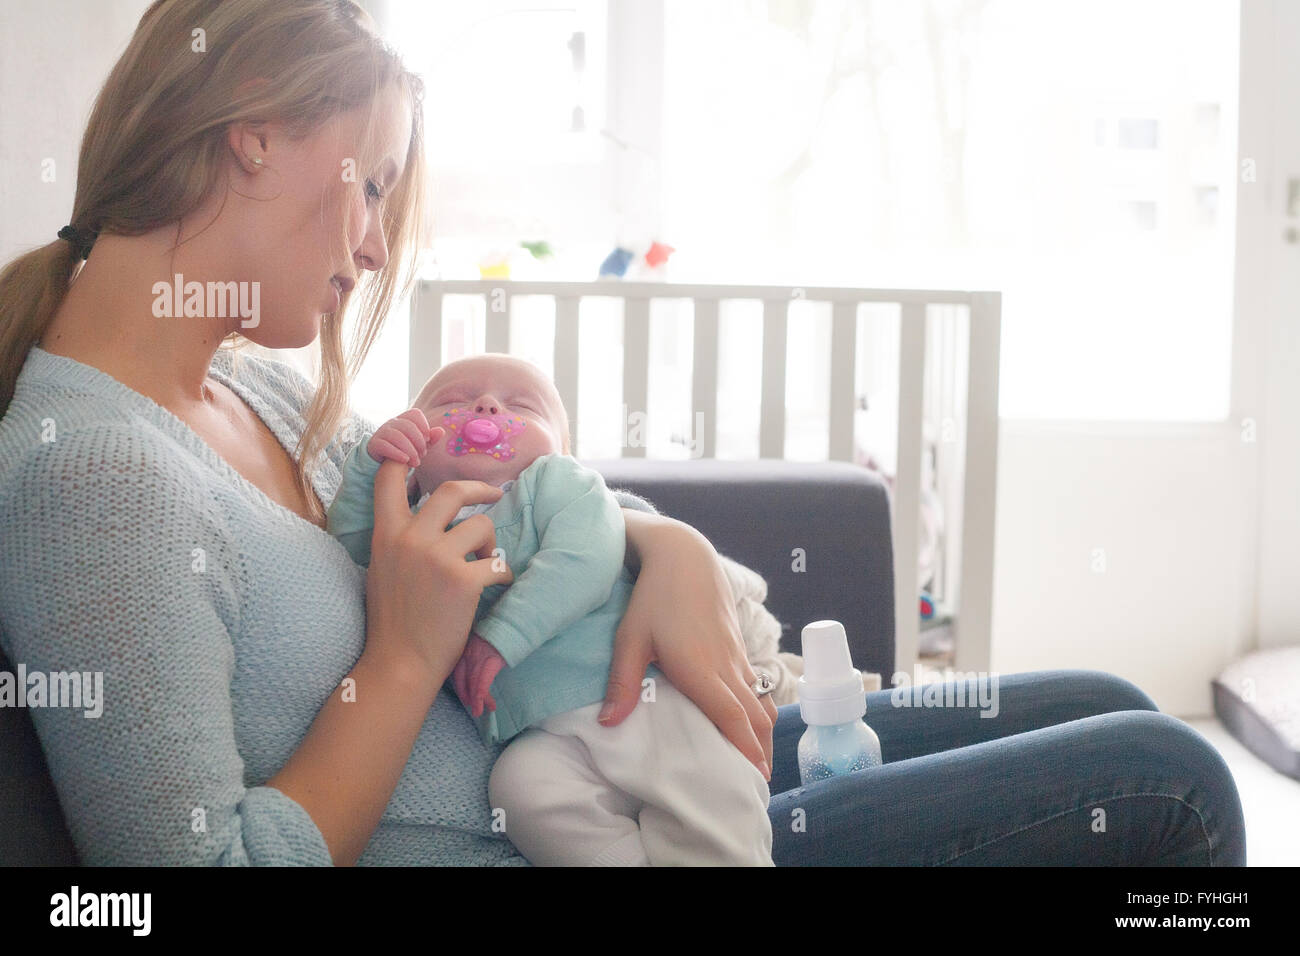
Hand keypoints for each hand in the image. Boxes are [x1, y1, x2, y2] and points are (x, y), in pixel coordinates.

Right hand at [362, 461, 513, 683]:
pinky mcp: (463, 580)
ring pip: (481, 527)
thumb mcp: (383, 567)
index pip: (390, 476)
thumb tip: (429, 515)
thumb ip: (401, 536)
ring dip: (489, 545)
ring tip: (483, 565)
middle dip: (481, 489)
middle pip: (452, 490)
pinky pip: (497, 563)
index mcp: (386, 533)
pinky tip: (497, 588)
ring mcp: (436, 557)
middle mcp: (409, 538)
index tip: (427, 441)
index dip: (407, 451)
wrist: (399, 664)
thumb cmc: (394, 619)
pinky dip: (503, 575)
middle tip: (496, 495)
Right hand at [367, 408, 434, 465]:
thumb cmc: (405, 450)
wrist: (385, 462)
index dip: (424, 425)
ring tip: (416, 462)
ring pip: (397, 436)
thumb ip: (430, 438)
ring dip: (409, 450)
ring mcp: (382, 432)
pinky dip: (397, 453)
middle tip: (423, 454)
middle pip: (407, 426)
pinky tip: (405, 461)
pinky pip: (385, 445)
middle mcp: (392, 422)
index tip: (428, 439)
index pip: (415, 414)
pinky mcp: (374, 444)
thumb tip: (441, 431)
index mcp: (404, 419)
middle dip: (418, 441)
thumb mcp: (420, 445)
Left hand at [451, 632, 506, 717]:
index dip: (461, 689)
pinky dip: (481, 693)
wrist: (513, 624)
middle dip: (468, 696)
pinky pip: (483, 681)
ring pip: (473, 682)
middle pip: (464, 679)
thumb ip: (479, 654)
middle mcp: (470, 654)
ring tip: (480, 711)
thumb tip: (478, 670)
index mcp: (467, 650)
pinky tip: (484, 702)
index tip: (466, 700)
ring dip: (476, 699)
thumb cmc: (501, 635)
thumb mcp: (484, 643)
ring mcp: (480, 656)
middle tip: (474, 710)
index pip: (458, 672)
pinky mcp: (493, 660)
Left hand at [602, 512, 775, 780]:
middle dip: (759, 754)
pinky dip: (759, 712)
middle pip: (754, 719)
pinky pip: (756, 687)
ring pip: (760, 703)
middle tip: (757, 788)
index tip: (752, 780)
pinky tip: (752, 725)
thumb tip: (609, 724)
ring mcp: (736, 657)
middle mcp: (726, 667)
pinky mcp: (737, 648)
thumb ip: (622, 683)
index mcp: (701, 670)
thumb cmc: (653, 597)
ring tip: (759, 765)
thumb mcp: (630, 638)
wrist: (684, 555)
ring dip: (763, 735)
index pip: (732, 718)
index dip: (745, 750)